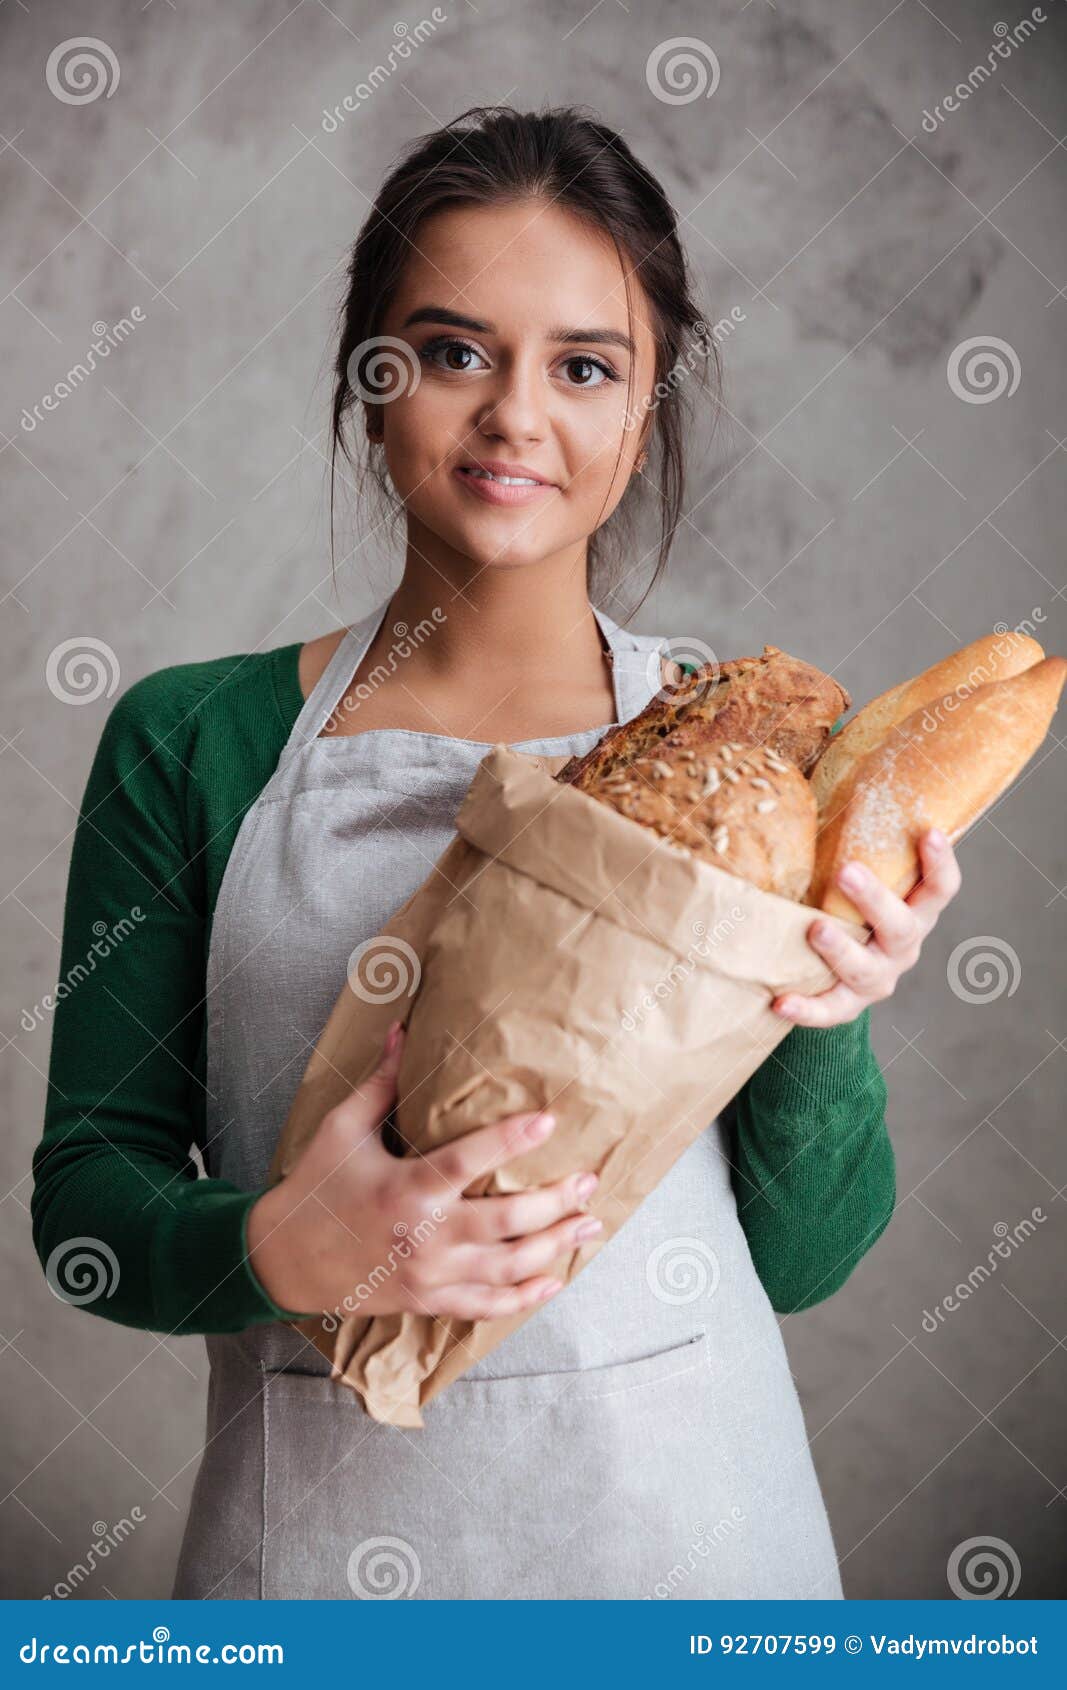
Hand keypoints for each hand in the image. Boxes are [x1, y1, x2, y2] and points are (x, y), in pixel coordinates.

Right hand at [245, 1021, 602, 1321]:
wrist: (283, 1261)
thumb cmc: (315, 1188)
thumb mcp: (342, 1129)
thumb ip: (382, 1082)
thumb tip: (404, 1027)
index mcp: (405, 1188)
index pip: (468, 1160)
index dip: (512, 1140)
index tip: (550, 1119)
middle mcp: (423, 1236)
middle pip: (506, 1221)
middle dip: (555, 1201)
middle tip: (590, 1181)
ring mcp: (429, 1275)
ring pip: (507, 1266)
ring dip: (555, 1247)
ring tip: (589, 1225)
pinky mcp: (428, 1300)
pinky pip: (486, 1305)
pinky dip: (524, 1296)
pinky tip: (553, 1279)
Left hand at [771, 828, 962, 1027]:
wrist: (835, 969)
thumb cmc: (844, 899)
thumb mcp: (854, 868)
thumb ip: (845, 828)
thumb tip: (817, 752)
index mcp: (914, 910)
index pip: (940, 888)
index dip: (940, 861)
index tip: (927, 829)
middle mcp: (902, 946)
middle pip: (902, 926)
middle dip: (876, 899)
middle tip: (847, 870)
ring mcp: (877, 979)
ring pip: (867, 970)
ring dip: (841, 950)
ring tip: (815, 929)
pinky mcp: (845, 1005)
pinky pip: (828, 1010)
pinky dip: (805, 1008)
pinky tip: (778, 1000)